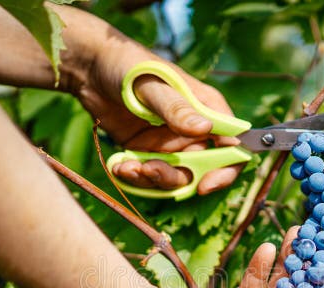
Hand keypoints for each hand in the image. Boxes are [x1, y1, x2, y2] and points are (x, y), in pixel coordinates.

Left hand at [71, 30, 243, 194]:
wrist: (90, 68)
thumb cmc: (128, 66)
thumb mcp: (153, 86)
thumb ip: (177, 109)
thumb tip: (206, 128)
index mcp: (206, 109)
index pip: (233, 145)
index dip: (226, 169)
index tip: (205, 184)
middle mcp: (194, 131)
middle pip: (203, 170)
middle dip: (178, 178)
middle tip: (150, 171)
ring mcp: (171, 144)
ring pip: (175, 177)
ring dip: (153, 179)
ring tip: (128, 168)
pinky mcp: (148, 153)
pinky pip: (150, 176)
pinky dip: (136, 177)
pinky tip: (119, 166)